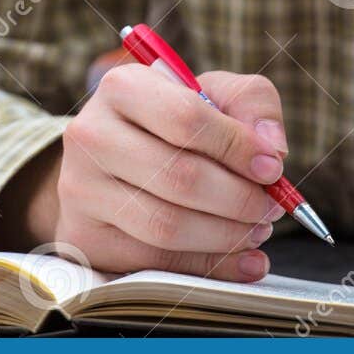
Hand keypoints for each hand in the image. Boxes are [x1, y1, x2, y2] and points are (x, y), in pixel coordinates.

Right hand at [2, 64, 289, 281]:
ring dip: (227, 235)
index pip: (186, 119)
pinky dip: (210, 266)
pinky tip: (243, 260)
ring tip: (257, 230)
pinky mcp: (83, 236)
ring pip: (167, 225)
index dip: (238, 148)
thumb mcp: (212, 94)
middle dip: (240, 199)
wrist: (110, 160)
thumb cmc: (172, 123)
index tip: (273, 167)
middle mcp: (90, 135)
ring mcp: (80, 189)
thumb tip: (272, 149)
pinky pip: (154, 262)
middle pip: (180, 177)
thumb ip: (251, 103)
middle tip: (271, 207)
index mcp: (122, 87)